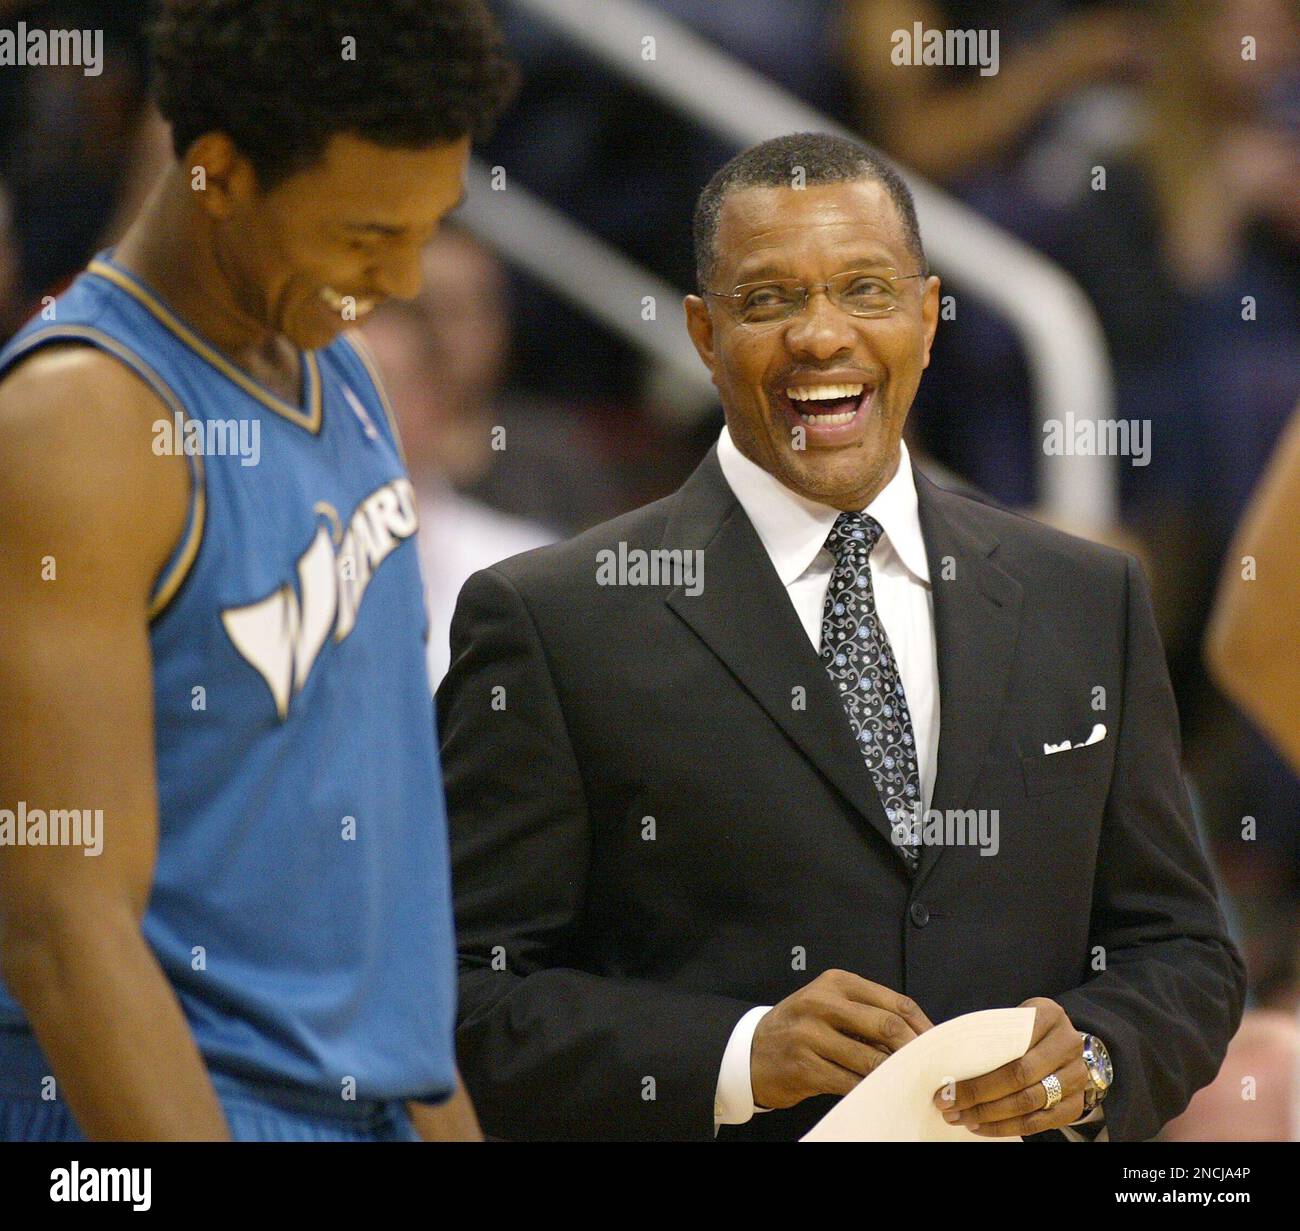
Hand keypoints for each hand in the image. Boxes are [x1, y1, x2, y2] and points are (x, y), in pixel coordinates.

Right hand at [751, 969, 932, 1109]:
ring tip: (908, 1083)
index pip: (894, 1001)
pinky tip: (879, 1093)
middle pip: (887, 1026)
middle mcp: (822, 1003)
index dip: (922, 1026)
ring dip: (894, 1075)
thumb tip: (916, 1038)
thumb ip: (867, 1015)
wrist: (752, 1051)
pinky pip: (850, 1082)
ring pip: (871, 1059)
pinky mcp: (804, 1066)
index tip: (937, 1045)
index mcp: (836, 982)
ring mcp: (811, 1035)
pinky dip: (870, 1090)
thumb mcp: (830, 1007)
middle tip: (929, 1068)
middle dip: (913, 1051)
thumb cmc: (800, 1028)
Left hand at [932, 997, 1087, 1135]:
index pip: (1010, 1048)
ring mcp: (1076, 1077)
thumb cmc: (1027, 1029)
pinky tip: (983, 1127)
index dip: (976, 1073)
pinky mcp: (1076, 1105)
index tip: (945, 1086)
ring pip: (1029, 1103)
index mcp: (1049, 1015)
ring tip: (962, 1118)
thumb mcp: (1014, 1019)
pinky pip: (1040, 1123)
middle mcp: (1068, 1045)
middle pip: (1019, 1077)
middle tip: (949, 1107)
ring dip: (991, 1116)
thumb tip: (946, 1060)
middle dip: (978, 1097)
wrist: (1064, 1042)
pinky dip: (1008, 1128)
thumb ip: (990, 1034)